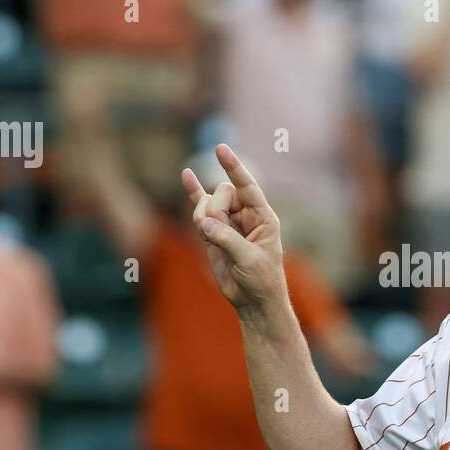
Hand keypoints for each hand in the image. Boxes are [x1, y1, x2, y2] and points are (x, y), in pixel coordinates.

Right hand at [182, 144, 286, 313]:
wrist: (253, 300)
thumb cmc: (262, 280)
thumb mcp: (249, 260)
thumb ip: (227, 239)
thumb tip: (204, 223)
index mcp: (263, 217)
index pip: (247, 186)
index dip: (234, 168)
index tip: (220, 149)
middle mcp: (246, 215)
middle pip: (222, 193)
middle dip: (213, 208)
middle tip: (215, 231)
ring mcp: (228, 221)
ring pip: (207, 203)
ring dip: (202, 215)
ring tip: (208, 234)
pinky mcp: (214, 231)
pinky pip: (200, 207)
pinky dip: (193, 193)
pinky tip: (187, 175)